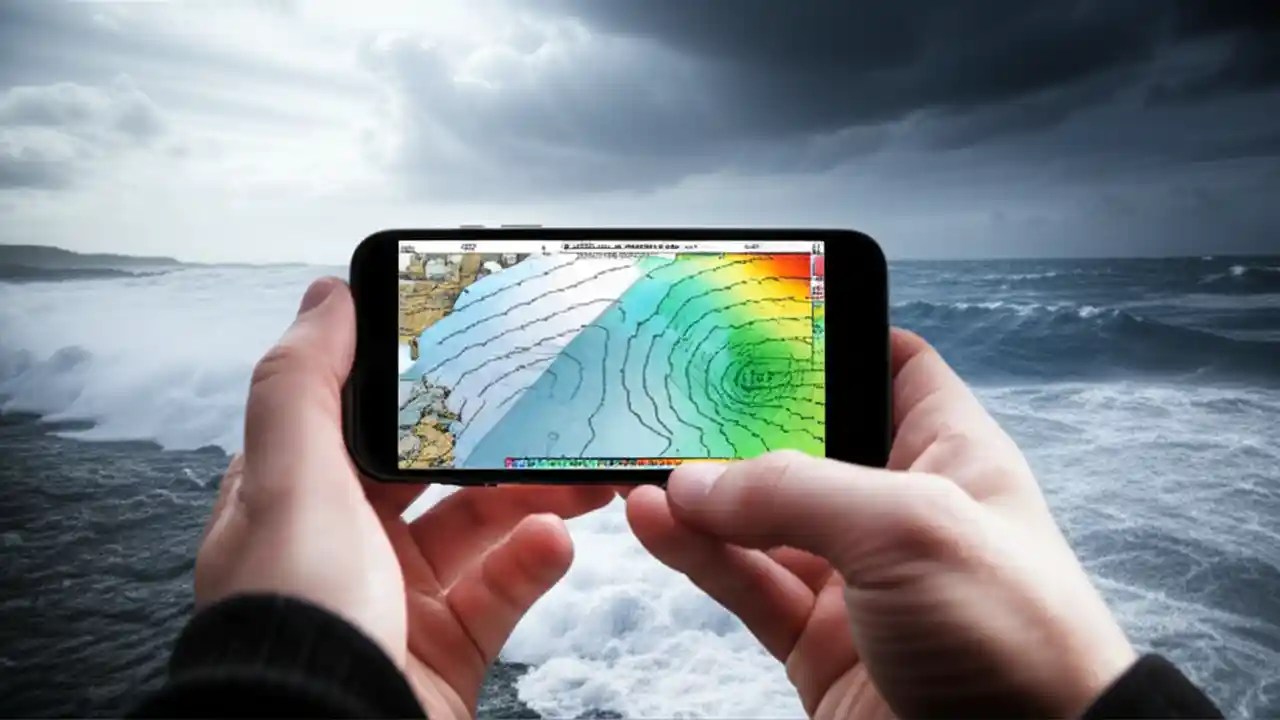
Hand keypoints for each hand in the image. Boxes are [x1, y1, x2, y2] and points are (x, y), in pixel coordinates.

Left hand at [194, 277, 612, 718]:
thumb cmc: (294, 624)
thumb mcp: (289, 484)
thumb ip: (306, 385)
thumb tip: (324, 297)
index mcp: (292, 499)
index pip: (354, 416)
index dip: (410, 380)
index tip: (470, 345)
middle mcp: (342, 546)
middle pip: (431, 470)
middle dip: (495, 438)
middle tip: (551, 407)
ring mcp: (397, 599)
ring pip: (479, 525)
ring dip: (533, 496)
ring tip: (584, 475)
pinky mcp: (447, 647)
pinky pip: (503, 589)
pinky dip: (534, 561)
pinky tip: (556, 541)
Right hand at [626, 329, 1135, 718]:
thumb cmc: (1016, 640)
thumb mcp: (910, 530)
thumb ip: (796, 491)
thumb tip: (697, 482)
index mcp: (949, 456)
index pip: (893, 367)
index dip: (834, 333)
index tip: (762, 319)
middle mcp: (898, 510)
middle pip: (806, 442)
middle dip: (741, 419)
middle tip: (673, 389)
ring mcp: (854, 578)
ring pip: (760, 517)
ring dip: (702, 493)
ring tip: (642, 465)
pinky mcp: (817, 640)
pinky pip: (744, 582)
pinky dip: (697, 554)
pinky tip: (657, 523)